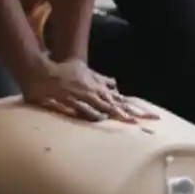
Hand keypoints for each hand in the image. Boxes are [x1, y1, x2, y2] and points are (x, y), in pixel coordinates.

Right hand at [19, 57, 154, 122]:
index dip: (137, 108)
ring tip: (133, 123)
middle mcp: (94, 92)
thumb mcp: (84, 71)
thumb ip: (99, 78)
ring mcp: (83, 96)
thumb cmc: (62, 71)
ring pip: (104, 107)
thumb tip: (113, 84)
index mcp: (99, 87)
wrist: (42, 72)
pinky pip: (83, 108)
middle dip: (135, 113)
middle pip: (119, 105)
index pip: (122, 100)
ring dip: (118, 115)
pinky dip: (93, 114)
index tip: (152, 116)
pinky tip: (102, 120)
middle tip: (152, 120)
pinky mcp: (70, 100)